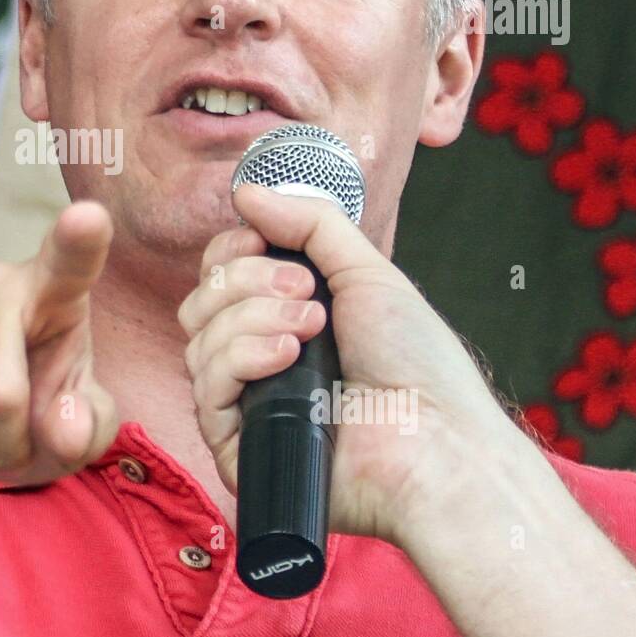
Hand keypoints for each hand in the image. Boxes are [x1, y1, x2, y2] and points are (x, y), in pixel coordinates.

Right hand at [178, 182, 515, 543]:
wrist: (436, 441)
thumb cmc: (418, 367)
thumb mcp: (367, 273)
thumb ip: (309, 225)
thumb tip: (246, 192)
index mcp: (285, 321)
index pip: (220, 275)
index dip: (233, 251)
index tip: (266, 243)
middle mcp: (260, 360)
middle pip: (201, 300)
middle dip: (247, 281)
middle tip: (307, 294)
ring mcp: (246, 403)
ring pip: (199, 337)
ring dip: (254, 318)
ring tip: (312, 330)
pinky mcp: (238, 444)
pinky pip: (205, 385)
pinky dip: (242, 357)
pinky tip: (287, 358)